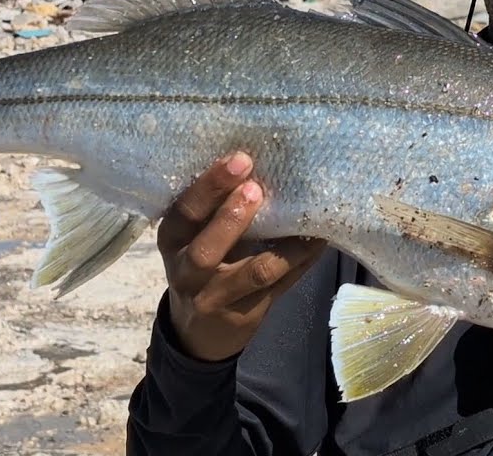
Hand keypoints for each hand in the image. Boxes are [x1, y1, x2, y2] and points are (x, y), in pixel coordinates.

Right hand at [157, 152, 326, 361]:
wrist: (197, 332)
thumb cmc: (200, 265)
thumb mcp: (192, 237)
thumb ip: (215, 208)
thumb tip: (260, 161)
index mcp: (173, 241)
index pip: (184, 212)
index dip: (210, 186)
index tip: (239, 159)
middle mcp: (187, 272)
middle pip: (205, 250)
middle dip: (232, 218)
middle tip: (257, 188)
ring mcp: (217, 299)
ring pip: (254, 273)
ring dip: (284, 247)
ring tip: (305, 222)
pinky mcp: (248, 315)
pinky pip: (281, 286)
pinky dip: (302, 261)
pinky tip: (318, 242)